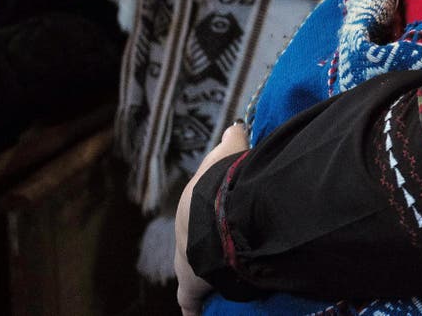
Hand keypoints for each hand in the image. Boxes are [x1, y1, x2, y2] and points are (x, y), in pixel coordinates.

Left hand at [175, 122, 250, 315]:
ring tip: (224, 277)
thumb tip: (236, 125)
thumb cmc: (224, 181)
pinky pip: (192, 303)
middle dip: (206, 244)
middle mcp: (185, 233)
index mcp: (193, 203)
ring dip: (205, 273)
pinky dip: (195, 309)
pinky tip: (199, 313)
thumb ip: (234, 139)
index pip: (200, 208)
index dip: (213, 212)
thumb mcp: (229, 152)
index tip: (225, 216)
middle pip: (195, 241)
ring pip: (194, 271)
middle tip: (227, 249)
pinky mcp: (190, 288)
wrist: (215, 213)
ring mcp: (186, 262)